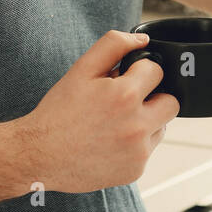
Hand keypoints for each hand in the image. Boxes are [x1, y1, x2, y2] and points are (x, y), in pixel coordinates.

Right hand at [20, 31, 179, 194]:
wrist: (40, 155)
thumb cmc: (58, 112)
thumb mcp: (81, 69)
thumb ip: (113, 45)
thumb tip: (143, 40)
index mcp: (125, 96)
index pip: (157, 71)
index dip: (139, 72)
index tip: (123, 80)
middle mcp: (137, 126)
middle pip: (171, 103)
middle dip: (153, 97)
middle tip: (125, 102)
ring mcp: (138, 151)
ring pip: (161, 127)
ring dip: (146, 122)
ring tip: (114, 124)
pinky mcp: (136, 170)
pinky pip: (147, 150)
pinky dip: (134, 145)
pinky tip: (109, 143)